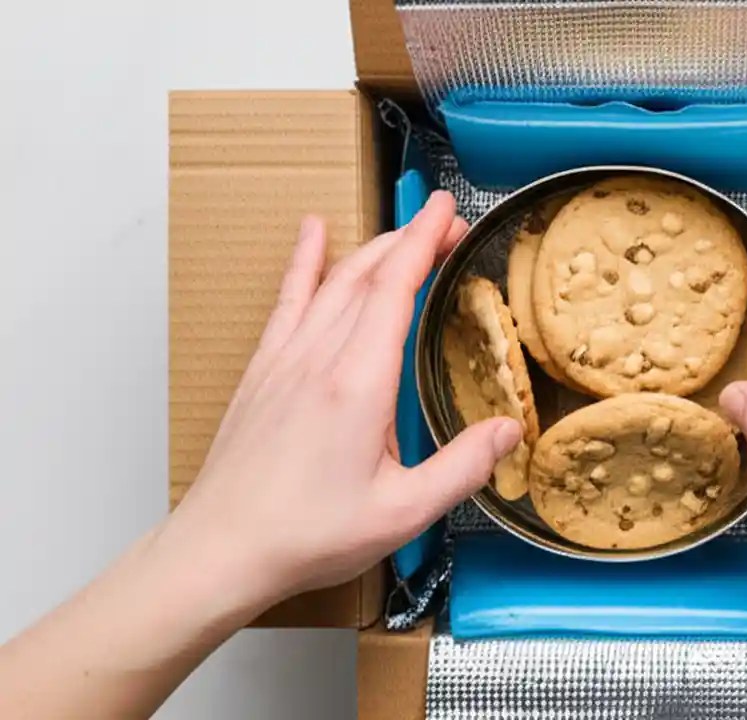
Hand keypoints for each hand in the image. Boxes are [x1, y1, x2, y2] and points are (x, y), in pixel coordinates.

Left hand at [163, 191, 521, 614]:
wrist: (221, 550)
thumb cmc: (306, 535)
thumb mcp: (403, 512)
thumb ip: (462, 467)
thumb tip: (509, 430)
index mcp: (358, 383)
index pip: (395, 288)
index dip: (425, 242)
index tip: (449, 211)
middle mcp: (318, 358)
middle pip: (367, 274)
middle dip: (410, 239)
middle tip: (447, 224)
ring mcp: (285, 360)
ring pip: (332, 281)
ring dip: (371, 248)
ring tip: (405, 230)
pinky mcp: (263, 372)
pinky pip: (288, 300)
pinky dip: (303, 262)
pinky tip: (311, 234)